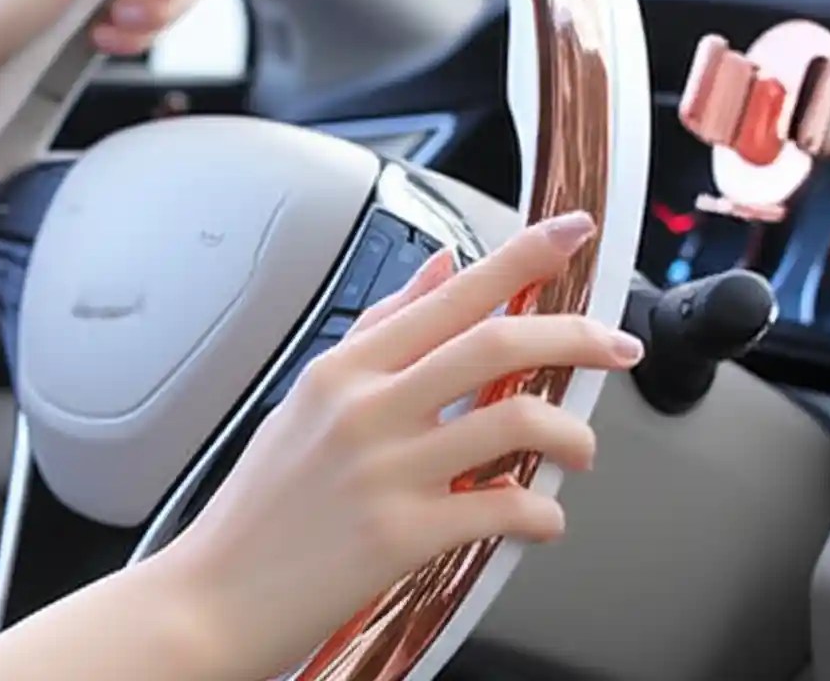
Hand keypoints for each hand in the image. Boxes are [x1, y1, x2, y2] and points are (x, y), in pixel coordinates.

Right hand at [158, 211, 645, 679]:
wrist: (213, 596)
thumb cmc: (261, 506)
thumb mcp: (309, 398)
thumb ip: (381, 331)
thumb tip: (441, 269)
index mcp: (344, 370)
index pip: (451, 296)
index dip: (522, 258)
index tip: (570, 233)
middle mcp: (366, 409)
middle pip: (496, 345)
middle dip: (576, 335)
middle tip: (616, 346)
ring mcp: (384, 471)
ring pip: (514, 424)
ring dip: (570, 435)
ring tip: (577, 451)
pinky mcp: (400, 536)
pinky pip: (502, 508)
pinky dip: (540, 514)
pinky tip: (539, 519)